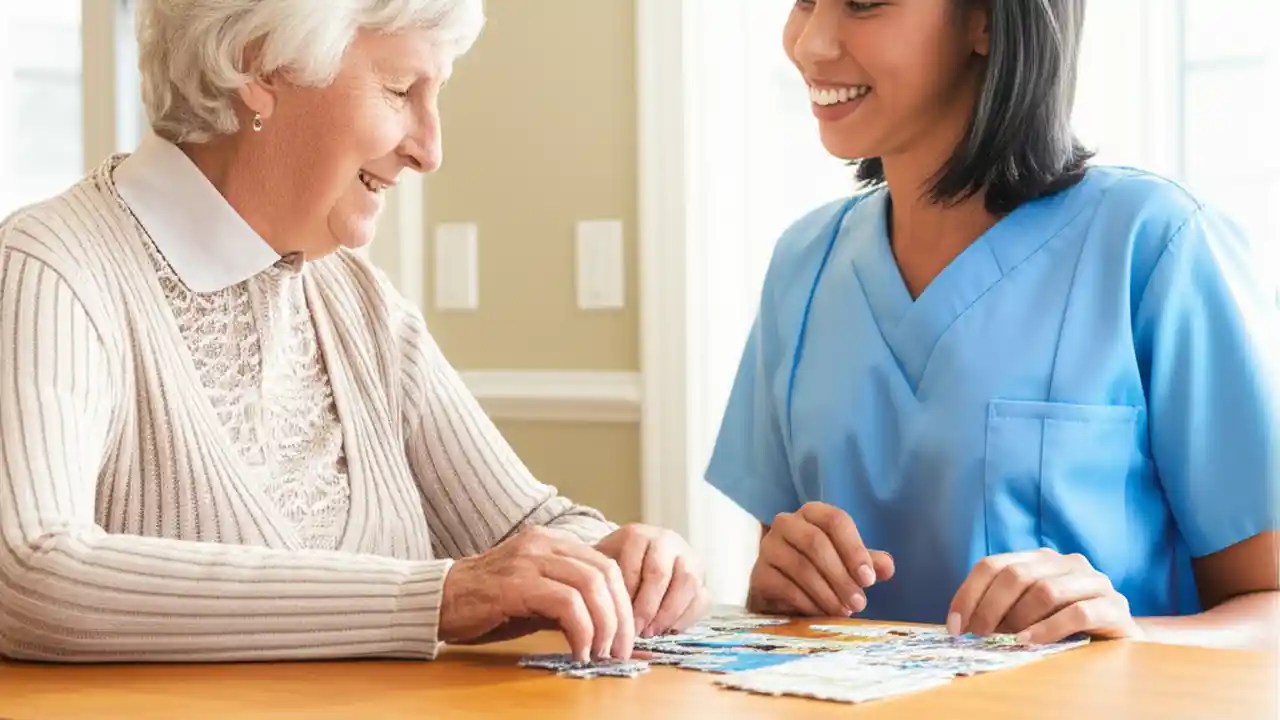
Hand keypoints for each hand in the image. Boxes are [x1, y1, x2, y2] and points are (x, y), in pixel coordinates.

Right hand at [439, 526, 635, 660]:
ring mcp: (529, 561)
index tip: (626, 634)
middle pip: (605, 574)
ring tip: (601, 653)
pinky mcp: (515, 585)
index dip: (624, 601)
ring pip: (590, 586)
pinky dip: (581, 631)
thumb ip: (569, 600)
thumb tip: (609, 625)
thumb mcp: (536, 595)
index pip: (606, 564)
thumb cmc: (486, 603)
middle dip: (621, 616)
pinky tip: (578, 651)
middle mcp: (543, 543)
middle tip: (622, 649)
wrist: (437, 600)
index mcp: (552, 541)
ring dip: (605, 626)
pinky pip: (566, 605)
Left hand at [595, 524, 710, 637]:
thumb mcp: (601, 566)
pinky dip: (687, 618)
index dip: (627, 595)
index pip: (633, 564)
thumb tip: (596, 613)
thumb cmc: (615, 567)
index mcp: (638, 535)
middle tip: (637, 631)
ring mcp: (689, 557)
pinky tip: (668, 629)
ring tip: (653, 632)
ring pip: (688, 583)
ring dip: (669, 613)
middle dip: (648, 608)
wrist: (638, 559)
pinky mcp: (703, 577)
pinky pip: (703, 597)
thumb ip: (598, 582)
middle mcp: (666, 540)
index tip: (619, 617)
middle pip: (661, 574)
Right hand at [747, 502, 894, 616]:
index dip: (854, 549)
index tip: (869, 580)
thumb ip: (867, 562)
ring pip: (800, 566)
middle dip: (841, 576)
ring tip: (843, 612)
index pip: (835, 520)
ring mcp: (769, 547)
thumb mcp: (846, 563)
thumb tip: (887, 567)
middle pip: (816, 542)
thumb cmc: (819, 569)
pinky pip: (784, 586)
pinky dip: (807, 603)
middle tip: (859, 603)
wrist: (782, 591)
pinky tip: (821, 614)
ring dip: (827, 593)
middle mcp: (786, 523)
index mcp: (812, 513)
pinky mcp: (759, 573)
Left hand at [948, 549, 1143, 643]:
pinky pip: (1077, 612)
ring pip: (1044, 590)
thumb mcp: (1027, 615)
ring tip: (1006, 642)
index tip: (956, 626)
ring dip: (1018, 619)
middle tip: (978, 637)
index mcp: (1038, 559)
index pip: (992, 565)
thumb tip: (959, 628)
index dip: (968, 594)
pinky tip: (1030, 643)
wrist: (1120, 643)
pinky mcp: (1114, 605)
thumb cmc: (1064, 630)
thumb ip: (999, 612)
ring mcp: (1093, 580)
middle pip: (1015, 575)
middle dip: (990, 608)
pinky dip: (1048, 629)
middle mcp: (1065, 562)